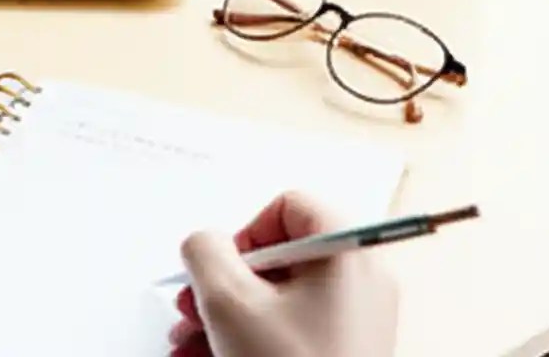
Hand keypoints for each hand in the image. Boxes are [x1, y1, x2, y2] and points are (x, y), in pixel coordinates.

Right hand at [170, 192, 397, 356]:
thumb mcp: (227, 302)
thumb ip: (205, 252)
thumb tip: (205, 243)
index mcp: (346, 256)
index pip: (291, 206)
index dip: (247, 231)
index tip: (224, 269)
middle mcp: (360, 283)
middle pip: (279, 256)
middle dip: (223, 283)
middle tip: (192, 307)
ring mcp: (355, 321)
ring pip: (276, 298)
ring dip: (224, 315)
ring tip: (189, 343)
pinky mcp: (343, 351)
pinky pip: (288, 328)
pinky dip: (248, 338)